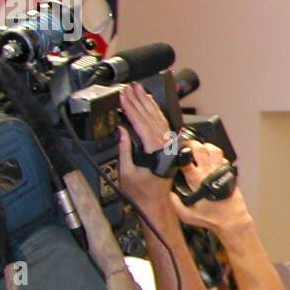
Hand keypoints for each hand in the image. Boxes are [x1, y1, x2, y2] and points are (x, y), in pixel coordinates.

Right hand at [117, 83, 175, 207]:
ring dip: (147, 102)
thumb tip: (121, 130)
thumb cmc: (141, 191)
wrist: (156, 202)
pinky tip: (149, 103)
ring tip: (138, 89)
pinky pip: (162, 123)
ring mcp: (168, 144)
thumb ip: (124, 150)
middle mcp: (165, 144)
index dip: (131, 108)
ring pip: (158, 117)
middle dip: (138, 100)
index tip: (122, 96)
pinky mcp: (168, 145)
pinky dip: (155, 111)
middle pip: (150, 116)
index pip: (141, 122)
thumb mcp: (126, 172)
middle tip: (128, 87)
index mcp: (155, 150)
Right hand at [172, 141, 250, 234]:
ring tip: (200, 149)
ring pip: (214, 149)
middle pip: (200, 148)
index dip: (179, 152)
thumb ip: (174, 204)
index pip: (185, 160)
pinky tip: (212, 159)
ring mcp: (219, 171)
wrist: (232, 220)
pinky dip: (216, 156)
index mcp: (197, 180)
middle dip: (191, 143)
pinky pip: (222, 158)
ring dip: (205, 146)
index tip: (175, 150)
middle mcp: (208, 172)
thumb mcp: (187, 215)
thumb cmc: (212, 218)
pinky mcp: (228, 173)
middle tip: (187, 146)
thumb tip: (167, 193)